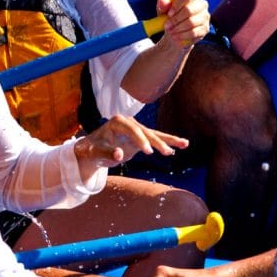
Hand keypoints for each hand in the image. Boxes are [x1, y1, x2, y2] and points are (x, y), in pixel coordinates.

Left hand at [73, 113, 187, 173]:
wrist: (91, 150)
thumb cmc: (91, 150)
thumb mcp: (95, 153)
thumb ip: (106, 153)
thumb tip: (118, 154)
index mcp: (117, 122)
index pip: (132, 129)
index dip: (140, 140)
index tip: (148, 152)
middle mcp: (129, 123)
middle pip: (146, 132)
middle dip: (158, 142)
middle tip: (167, 153)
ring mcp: (136, 129)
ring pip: (155, 134)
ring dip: (169, 140)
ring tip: (185, 144)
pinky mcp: (141, 138)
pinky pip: (156, 140)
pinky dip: (168, 143)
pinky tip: (182, 145)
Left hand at [155, 0, 209, 50]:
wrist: (177, 31)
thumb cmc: (171, 16)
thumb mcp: (164, 10)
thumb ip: (163, 5)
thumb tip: (162, 1)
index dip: (177, 5)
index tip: (169, 14)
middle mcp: (202, 4)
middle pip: (189, 10)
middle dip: (176, 19)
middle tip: (166, 25)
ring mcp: (205, 16)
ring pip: (191, 23)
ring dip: (178, 28)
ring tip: (170, 32)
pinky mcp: (205, 28)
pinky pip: (194, 33)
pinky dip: (182, 36)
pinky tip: (176, 36)